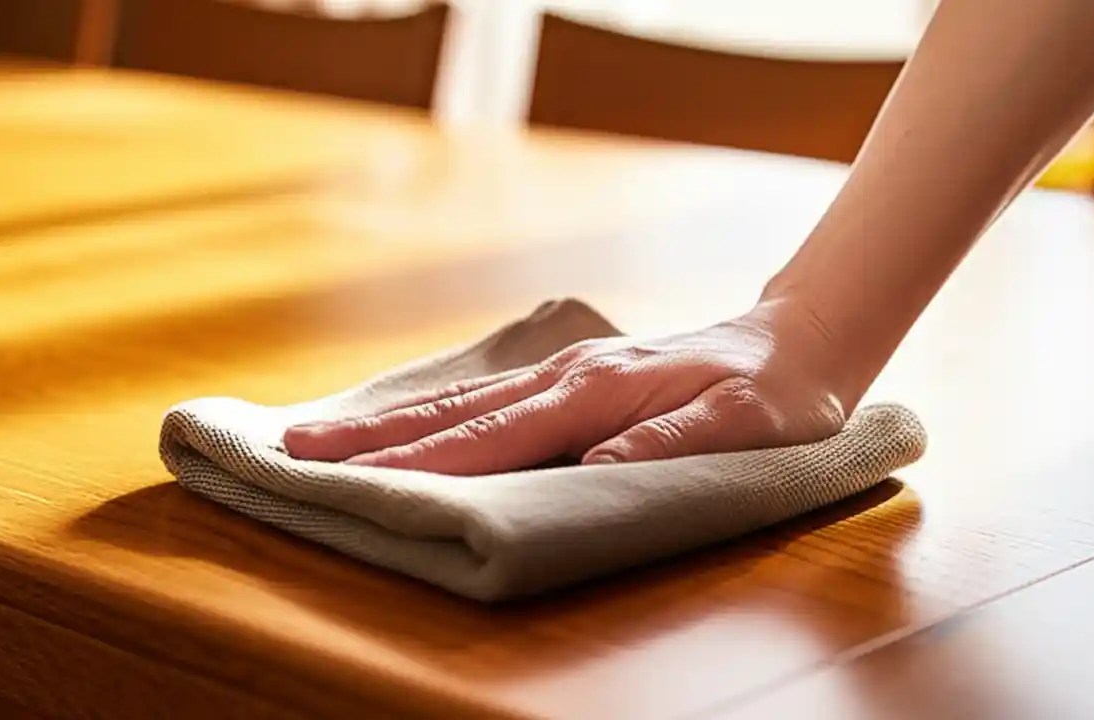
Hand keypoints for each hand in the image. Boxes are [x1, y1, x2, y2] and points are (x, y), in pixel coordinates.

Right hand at [284, 298, 850, 474]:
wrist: (797, 338)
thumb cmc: (776, 392)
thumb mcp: (745, 426)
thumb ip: (670, 444)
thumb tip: (594, 460)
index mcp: (596, 392)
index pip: (493, 435)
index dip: (421, 458)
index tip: (353, 471)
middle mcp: (567, 376)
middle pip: (455, 411)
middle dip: (375, 434)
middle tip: (295, 447)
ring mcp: (566, 372)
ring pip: (464, 400)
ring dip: (393, 420)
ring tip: (323, 435)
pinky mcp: (573, 378)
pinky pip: (490, 399)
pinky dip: (435, 413)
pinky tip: (408, 424)